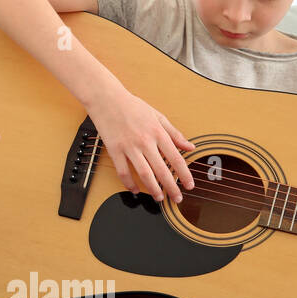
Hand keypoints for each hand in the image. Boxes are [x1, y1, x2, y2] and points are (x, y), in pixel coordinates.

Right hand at [85, 85, 194, 202]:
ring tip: (159, 197)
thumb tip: (190, 147)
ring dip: (153, 188)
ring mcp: (129, 146)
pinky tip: (134, 189)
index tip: (189, 185)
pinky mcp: (114, 149)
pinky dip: (129, 183)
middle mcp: (145, 141)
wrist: (107, 99)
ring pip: (144, 173)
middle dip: (171, 187)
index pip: (176, 158)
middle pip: (162, 170)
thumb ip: (174, 133)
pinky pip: (123, 171)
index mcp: (158, 132)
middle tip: (177, 198)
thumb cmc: (132, 106)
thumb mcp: (158, 116)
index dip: (184, 174)